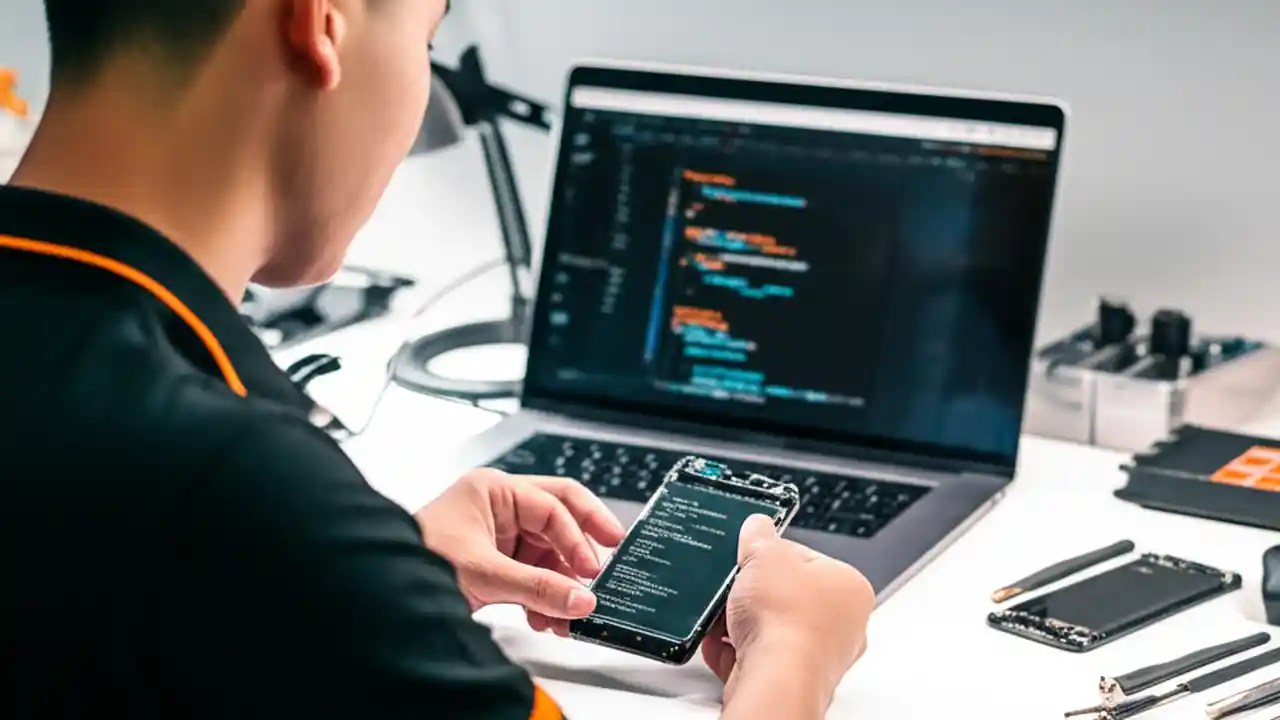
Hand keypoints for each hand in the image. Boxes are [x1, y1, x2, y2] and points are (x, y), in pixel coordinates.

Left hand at [414, 469, 625, 635]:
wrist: (379, 593)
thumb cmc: (414, 559)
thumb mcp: (484, 573)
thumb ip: (538, 587)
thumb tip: (580, 597)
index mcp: (494, 490)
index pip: (553, 506)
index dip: (578, 538)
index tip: (593, 569)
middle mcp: (498, 507)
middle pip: (557, 519)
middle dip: (581, 548)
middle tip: (610, 562)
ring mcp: (497, 536)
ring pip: (546, 553)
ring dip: (560, 584)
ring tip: (570, 611)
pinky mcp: (493, 564)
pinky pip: (531, 575)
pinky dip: (542, 597)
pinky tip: (547, 618)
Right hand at [702, 515, 874, 709]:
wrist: (775, 678)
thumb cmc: (787, 621)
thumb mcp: (765, 554)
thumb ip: (760, 534)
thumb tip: (758, 525)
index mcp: (850, 587)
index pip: (806, 558)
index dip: (772, 554)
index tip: (752, 554)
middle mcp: (842, 625)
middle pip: (786, 595)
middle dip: (755, 592)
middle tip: (736, 585)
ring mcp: (817, 656)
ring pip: (769, 628)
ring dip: (741, 621)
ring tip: (724, 613)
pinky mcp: (790, 680)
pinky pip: (756, 656)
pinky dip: (734, 648)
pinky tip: (720, 641)